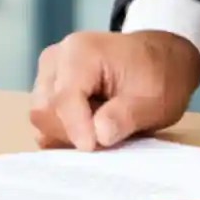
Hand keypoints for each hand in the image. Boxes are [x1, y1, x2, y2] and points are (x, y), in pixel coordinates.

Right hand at [29, 31, 199, 150]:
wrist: (157, 59)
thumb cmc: (157, 75)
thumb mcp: (154, 100)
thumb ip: (125, 116)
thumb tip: (99, 135)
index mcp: (80, 52)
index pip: (63, 99)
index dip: (76, 128)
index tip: (94, 146)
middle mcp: (56, 59)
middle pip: (45, 110)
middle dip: (72, 131)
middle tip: (106, 134)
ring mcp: (48, 72)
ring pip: (42, 116)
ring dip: (69, 131)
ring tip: (102, 123)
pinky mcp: (47, 86)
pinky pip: (45, 117)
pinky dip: (65, 129)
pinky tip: (91, 123)